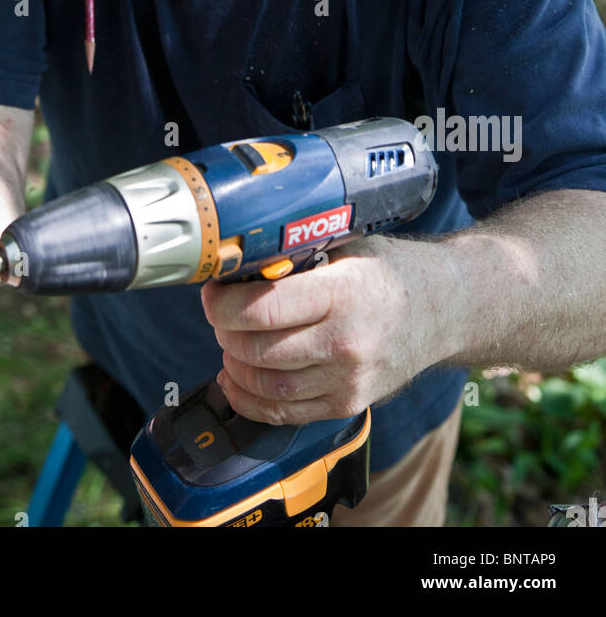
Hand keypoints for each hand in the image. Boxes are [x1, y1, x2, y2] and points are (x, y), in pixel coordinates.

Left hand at [200, 238, 439, 424]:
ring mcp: (349, 381)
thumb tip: (237, 263)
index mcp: (344, 293)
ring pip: (268, 386)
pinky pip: (286, 413)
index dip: (224, 304)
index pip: (264, 309)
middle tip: (218, 314)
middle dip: (225, 332)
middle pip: (260, 349)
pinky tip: (236, 377)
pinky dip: (251, 399)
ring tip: (228, 341)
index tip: (212, 292)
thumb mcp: (347, 246)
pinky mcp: (349, 405)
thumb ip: (298, 255)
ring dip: (234, 365)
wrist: (445, 309)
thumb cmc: (389, 271)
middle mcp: (347, 343)